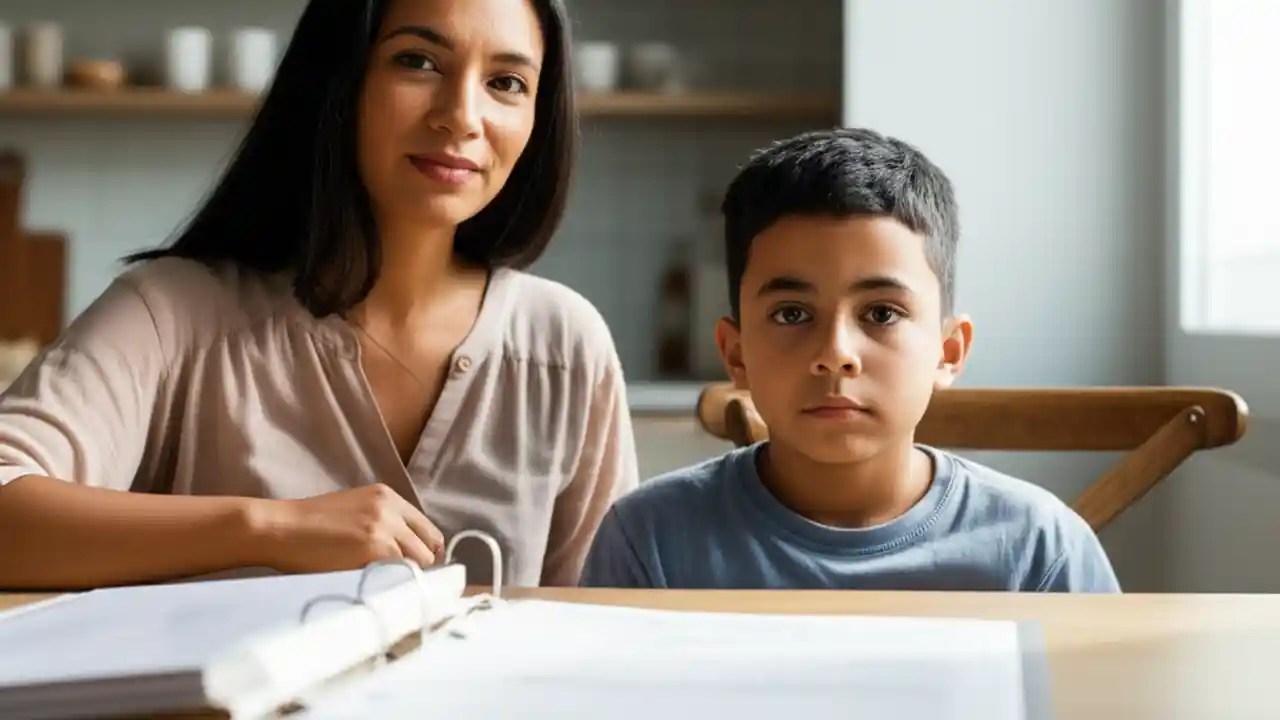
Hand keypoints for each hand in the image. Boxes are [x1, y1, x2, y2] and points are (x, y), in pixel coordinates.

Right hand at [251, 484, 444, 572]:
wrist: (279, 528)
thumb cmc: (307, 527)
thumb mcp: (353, 512)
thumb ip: (382, 524)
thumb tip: (406, 555)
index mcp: (388, 496)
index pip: (427, 530)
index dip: (424, 553)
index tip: (415, 570)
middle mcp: (392, 508)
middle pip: (429, 547)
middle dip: (418, 567)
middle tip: (398, 583)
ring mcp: (385, 527)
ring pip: (419, 562)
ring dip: (405, 577)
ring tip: (383, 586)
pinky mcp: (375, 547)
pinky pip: (401, 572)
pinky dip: (393, 583)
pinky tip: (375, 587)